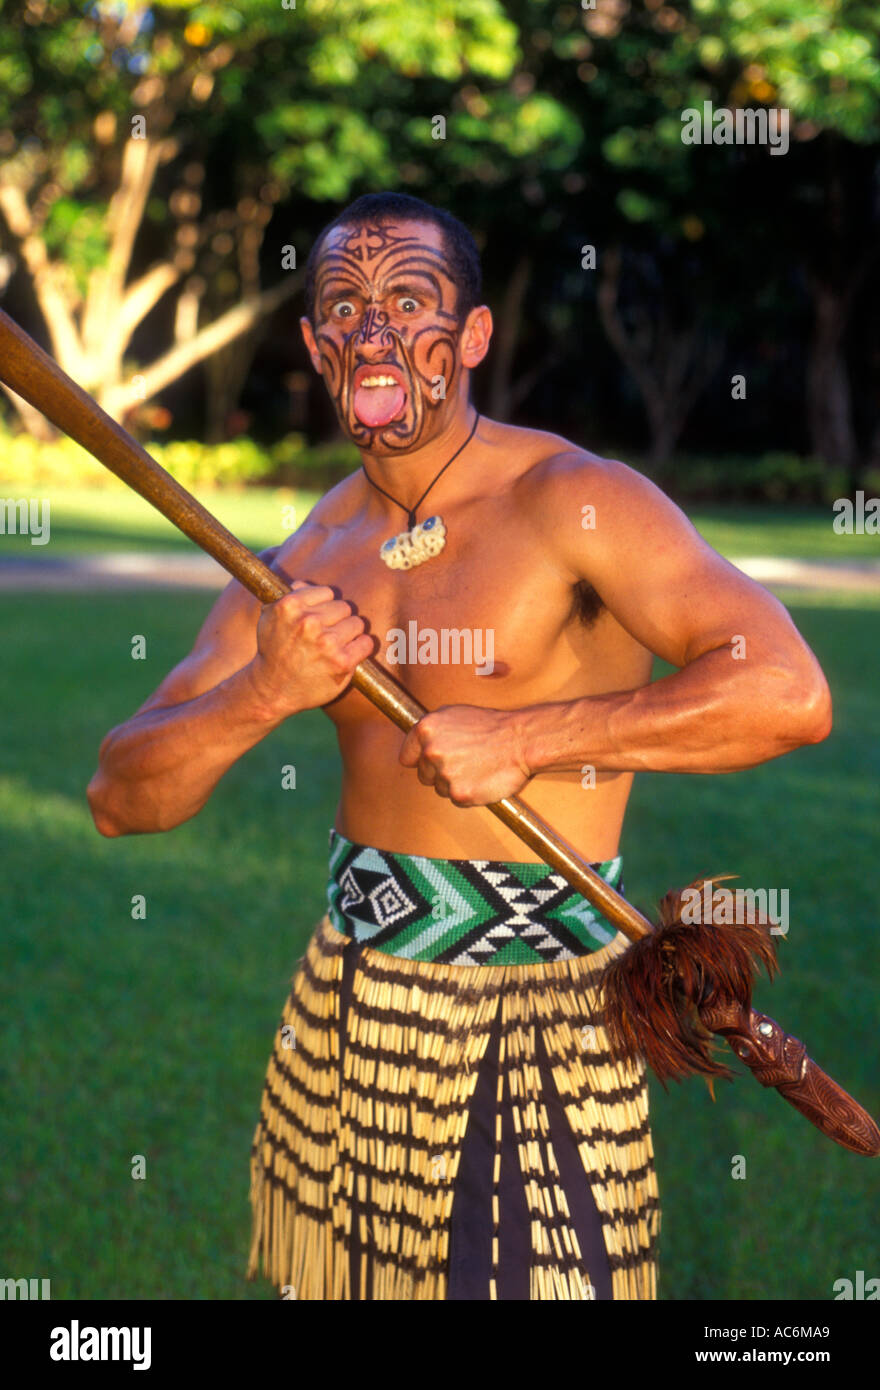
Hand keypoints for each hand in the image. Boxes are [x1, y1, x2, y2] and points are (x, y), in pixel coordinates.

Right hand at [248, 580, 374, 716]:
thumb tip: (305, 583)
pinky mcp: (341, 661)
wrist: (272, 690)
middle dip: (338, 620)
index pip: (327, 593)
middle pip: (344, 607)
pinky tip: (348, 654)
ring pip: (357, 623)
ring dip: (350, 634)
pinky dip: (361, 647)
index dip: (324, 607)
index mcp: (290, 605)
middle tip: (326, 636)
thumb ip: (289, 597)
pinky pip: (366, 643)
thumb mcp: (271, 618)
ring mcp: (326, 642)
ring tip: (335, 646)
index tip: (318, 619)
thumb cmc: (274, 652)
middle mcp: (309, 622)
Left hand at [399, 705, 531, 805]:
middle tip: (464, 762)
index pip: (407, 757)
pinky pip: (455, 799)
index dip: (420, 760)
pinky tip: (481, 779)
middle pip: (423, 775)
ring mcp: (444, 774)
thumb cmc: (491, 726)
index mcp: (426, 730)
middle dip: (439, 772)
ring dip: (454, 783)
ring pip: (439, 788)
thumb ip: (431, 730)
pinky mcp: (459, 794)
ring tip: (476, 768)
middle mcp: (431, 752)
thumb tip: (416, 744)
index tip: (431, 762)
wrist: (521, 741)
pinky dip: (467, 793)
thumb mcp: (454, 715)